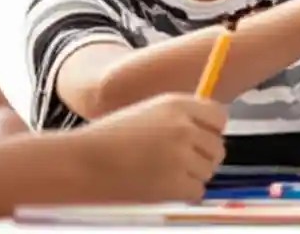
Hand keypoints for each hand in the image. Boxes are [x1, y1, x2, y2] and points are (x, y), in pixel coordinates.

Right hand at [68, 93, 227, 202]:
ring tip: (162, 174)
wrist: (81, 164)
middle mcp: (183, 128)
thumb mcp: (147, 113)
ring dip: (192, 176)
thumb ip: (179, 118)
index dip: (212, 130)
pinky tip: (161, 188)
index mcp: (176, 105)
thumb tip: (209, 130)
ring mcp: (181, 156)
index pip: (219, 116)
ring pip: (209, 170)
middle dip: (204, 157)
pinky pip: (197, 191)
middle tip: (180, 164)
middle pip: (218, 146)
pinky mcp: (175, 183)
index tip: (202, 139)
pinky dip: (183, 194)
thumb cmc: (108, 140)